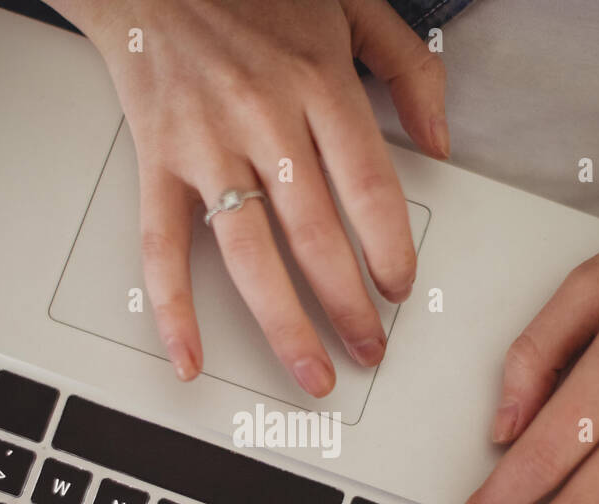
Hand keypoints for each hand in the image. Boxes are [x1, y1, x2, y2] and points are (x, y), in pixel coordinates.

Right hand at [52, 0, 447, 394]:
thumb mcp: (349, 2)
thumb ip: (408, 67)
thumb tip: (440, 140)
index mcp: (317, 80)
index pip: (368, 187)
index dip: (389, 250)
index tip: (400, 289)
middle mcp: (262, 118)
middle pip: (315, 236)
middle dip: (350, 306)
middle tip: (369, 349)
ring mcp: (205, 146)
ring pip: (249, 256)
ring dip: (285, 326)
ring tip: (312, 372)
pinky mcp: (157, 162)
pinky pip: (162, 248)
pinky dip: (173, 311)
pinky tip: (191, 356)